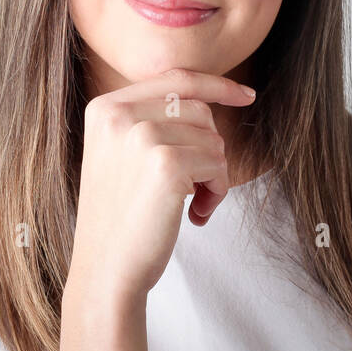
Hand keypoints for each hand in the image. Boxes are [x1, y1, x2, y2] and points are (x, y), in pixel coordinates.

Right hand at [67, 68, 254, 306]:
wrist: (105, 271)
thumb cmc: (120, 218)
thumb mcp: (119, 154)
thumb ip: (149, 120)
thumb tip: (208, 99)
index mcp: (105, 108)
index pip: (174, 79)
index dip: (216, 85)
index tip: (246, 94)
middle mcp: (120, 115)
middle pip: (199, 110)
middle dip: (209, 148)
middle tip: (195, 187)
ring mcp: (141, 138)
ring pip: (212, 139)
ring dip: (214, 174)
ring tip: (191, 203)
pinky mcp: (166, 165)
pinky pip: (217, 165)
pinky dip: (217, 191)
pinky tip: (196, 213)